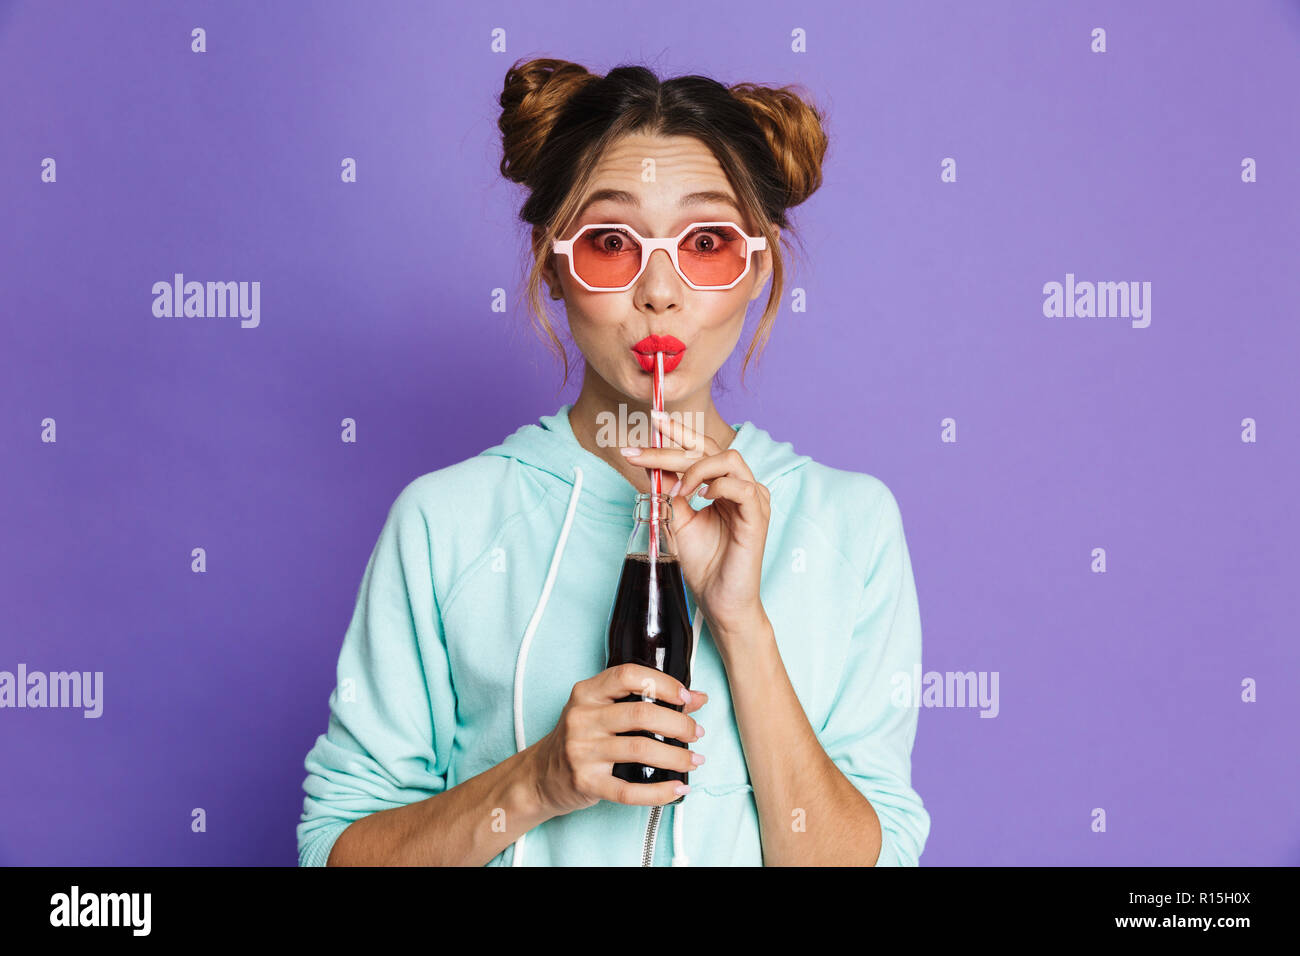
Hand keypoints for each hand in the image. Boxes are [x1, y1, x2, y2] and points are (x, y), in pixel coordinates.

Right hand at [531, 663, 708, 815]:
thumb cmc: (581, 737)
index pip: (628, 676)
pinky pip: (630, 790)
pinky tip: (678, 787)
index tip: (686, 697)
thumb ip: (643, 699)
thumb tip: (697, 698)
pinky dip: (660, 791)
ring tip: (694, 760)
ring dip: (676, 757)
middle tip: (696, 733)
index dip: (663, 683)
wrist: (541, 774)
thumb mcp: (601, 709)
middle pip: (641, 714)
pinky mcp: (587, 782)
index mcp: (587, 693)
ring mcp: (583, 751)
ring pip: (641, 750)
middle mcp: (582, 719)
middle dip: (678, 724)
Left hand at [620, 410, 770, 635]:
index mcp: (723, 484)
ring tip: (678, 490)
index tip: (652, 420)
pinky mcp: (758, 516)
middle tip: (639, 453)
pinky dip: (716, 486)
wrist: (719, 600)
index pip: (702, 448)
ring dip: (695, 468)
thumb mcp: (677, 520)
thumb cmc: (703, 563)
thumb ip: (669, 492)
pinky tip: (701, 498)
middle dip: (671, 446)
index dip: (678, 432)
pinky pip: (740, 486)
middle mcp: (741, 485)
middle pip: (709, 448)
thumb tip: (650, 466)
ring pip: (728, 459)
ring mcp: (753, 499)